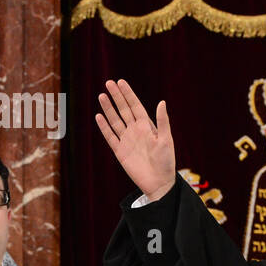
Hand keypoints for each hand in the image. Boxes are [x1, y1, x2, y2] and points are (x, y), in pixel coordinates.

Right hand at [96, 78, 176, 201]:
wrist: (159, 183)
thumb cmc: (166, 162)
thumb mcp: (166, 140)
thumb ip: (163, 121)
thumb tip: (162, 102)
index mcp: (147, 127)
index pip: (135, 106)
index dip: (128, 94)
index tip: (121, 82)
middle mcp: (136, 131)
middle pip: (124, 110)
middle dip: (116, 97)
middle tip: (108, 83)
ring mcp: (127, 140)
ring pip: (115, 121)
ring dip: (108, 108)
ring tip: (101, 95)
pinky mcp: (120, 151)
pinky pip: (110, 136)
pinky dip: (104, 127)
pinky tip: (99, 116)